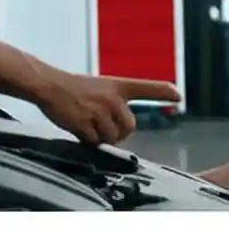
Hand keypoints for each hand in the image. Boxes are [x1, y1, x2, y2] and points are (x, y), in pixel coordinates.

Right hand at [36, 72, 180, 144]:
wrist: (50, 85)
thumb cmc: (74, 88)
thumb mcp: (100, 88)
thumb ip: (116, 104)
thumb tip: (124, 130)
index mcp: (118, 86)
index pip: (146, 88)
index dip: (164, 92)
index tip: (179, 96)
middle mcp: (113, 98)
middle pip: (129, 127)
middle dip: (119, 132)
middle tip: (103, 124)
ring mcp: (100, 111)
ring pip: (112, 138)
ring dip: (101, 137)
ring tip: (88, 122)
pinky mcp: (87, 123)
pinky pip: (95, 142)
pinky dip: (88, 140)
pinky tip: (79, 127)